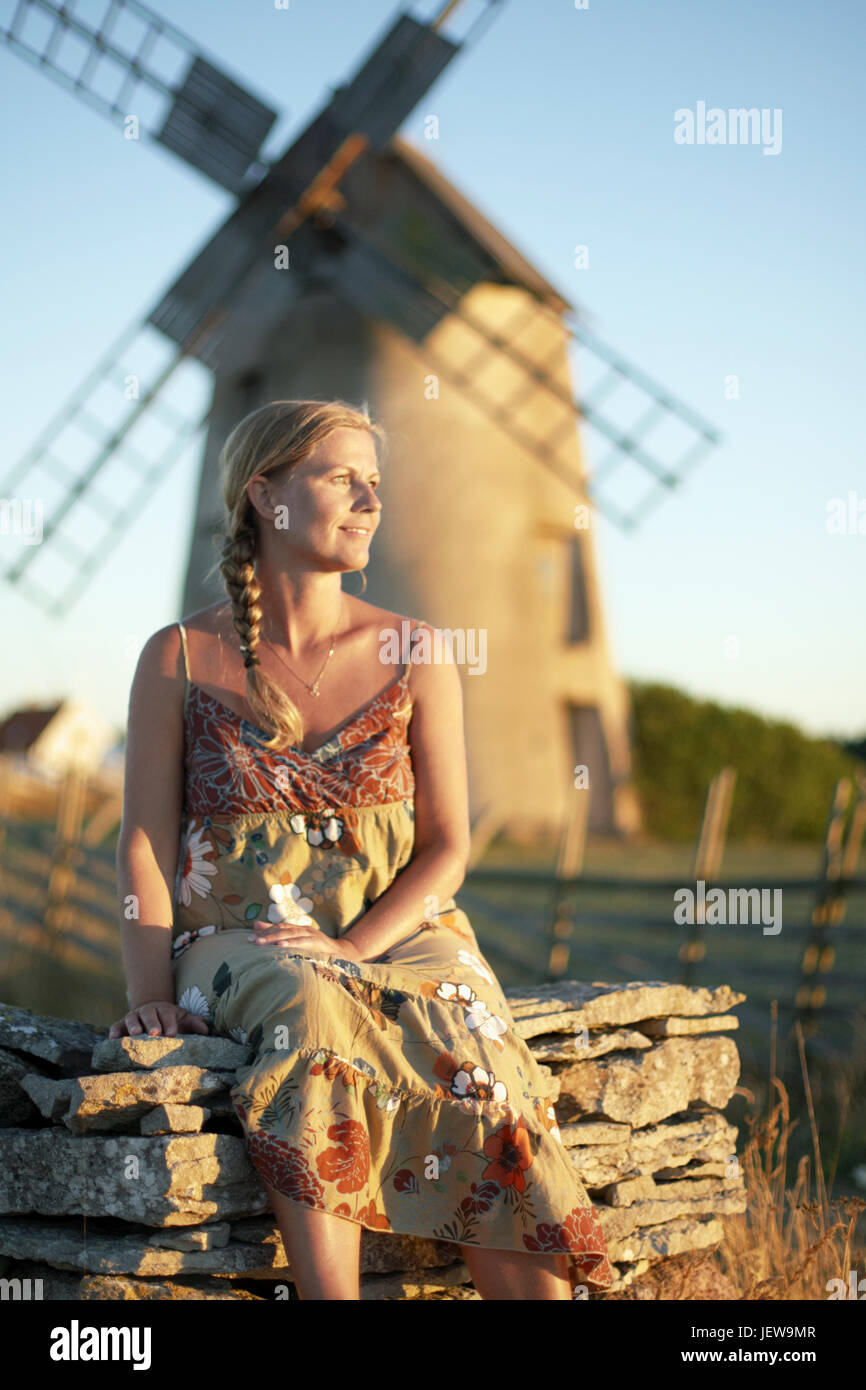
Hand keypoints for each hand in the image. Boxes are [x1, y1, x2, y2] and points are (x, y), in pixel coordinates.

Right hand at [108, 1001, 209, 1038]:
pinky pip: (116, 1026)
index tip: (173, 1034)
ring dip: (133, 1026)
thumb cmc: (170, 1020)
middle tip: (155, 1033)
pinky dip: (114, 1031)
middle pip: (149, 1014)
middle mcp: (147, 1011)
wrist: (152, 1012)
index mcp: (163, 1010)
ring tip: (135, 1035)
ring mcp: (133, 1017)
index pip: (167, 1014)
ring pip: (131, 1018)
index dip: (169, 1023)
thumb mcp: (183, 1019)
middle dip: (152, 1023)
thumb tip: (206, 1030)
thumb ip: (194, 1023)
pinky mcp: (121, 1025)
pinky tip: (113, 1040)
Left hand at [246, 919, 363, 963]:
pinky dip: (292, 943)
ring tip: (260, 943)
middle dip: (266, 934)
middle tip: (250, 940)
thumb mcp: (305, 947)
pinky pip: (303, 943)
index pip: (281, 927)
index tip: (251, 932)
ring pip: (290, 935)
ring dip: (274, 938)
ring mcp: (312, 936)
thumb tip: (272, 943)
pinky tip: (281, 946)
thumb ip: (290, 942)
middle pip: (282, 930)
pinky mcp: (318, 944)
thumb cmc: (322, 953)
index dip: (266, 929)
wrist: (347, 955)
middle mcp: (305, 930)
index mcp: (301, 930)